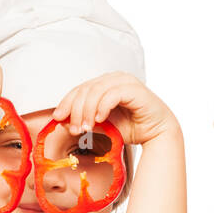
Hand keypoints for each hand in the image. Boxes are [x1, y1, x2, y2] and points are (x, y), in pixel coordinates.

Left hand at [51, 72, 178, 146]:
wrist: (156, 133)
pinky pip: (112, 94)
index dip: (66, 103)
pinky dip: (102, 107)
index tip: (57, 118)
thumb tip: (63, 121)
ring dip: (86, 111)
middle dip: (75, 111)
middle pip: (85, 90)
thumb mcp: (101, 124)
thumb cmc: (131, 127)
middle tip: (73, 129)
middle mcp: (113, 78)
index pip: (79, 89)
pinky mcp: (134, 89)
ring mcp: (124, 81)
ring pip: (96, 91)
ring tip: (85, 128)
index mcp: (104, 83)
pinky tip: (99, 120)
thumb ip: (85, 119)